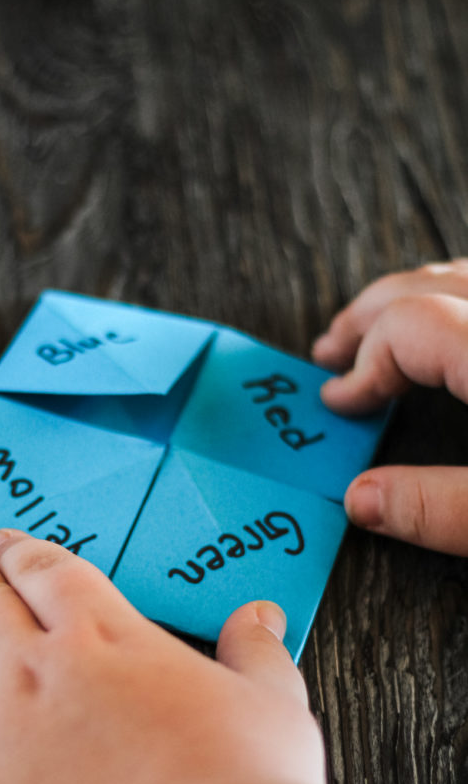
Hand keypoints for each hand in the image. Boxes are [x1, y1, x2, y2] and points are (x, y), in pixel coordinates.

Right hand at [312, 259, 467, 553]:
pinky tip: (444, 325)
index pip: (407, 326)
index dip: (362, 367)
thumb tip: (360, 500)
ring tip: (376, 326)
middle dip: (368, 315)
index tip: (338, 403)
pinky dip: (450, 295)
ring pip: (460, 273)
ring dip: (411, 295)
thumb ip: (440, 509)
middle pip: (427, 285)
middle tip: (328, 351)